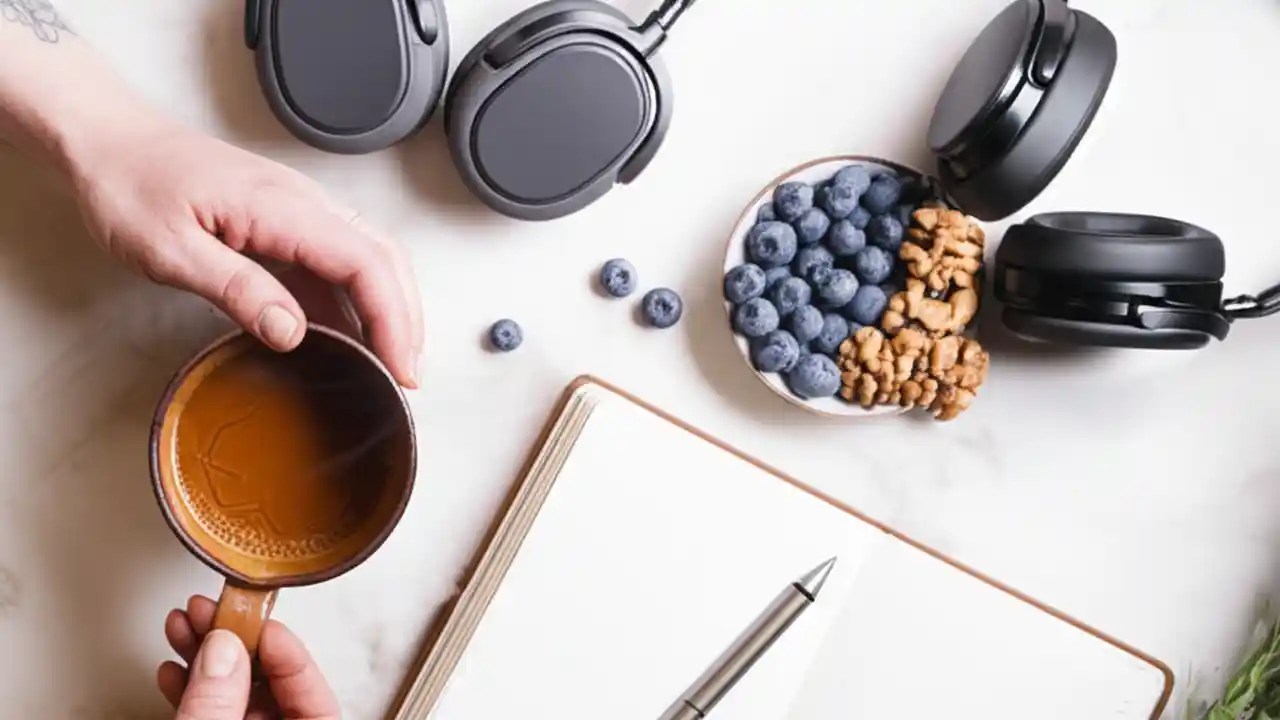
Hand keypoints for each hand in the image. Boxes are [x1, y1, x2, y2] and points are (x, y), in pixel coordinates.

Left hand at [67, 116, 421, 386]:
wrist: (109, 141)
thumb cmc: (130, 187)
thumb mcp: (170, 249)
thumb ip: (236, 290)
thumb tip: (293, 333)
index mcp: (281, 207)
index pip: (366, 264)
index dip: (392, 319)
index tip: (398, 368)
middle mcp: (303, 202)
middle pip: (385, 258)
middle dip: (406, 318)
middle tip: (405, 374)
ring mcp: (298, 209)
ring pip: (370, 257)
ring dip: (388, 307)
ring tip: (388, 360)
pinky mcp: (286, 220)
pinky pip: (337, 259)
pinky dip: (356, 299)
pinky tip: (345, 334)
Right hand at [158, 595, 339, 719]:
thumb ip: (218, 699)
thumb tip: (225, 648)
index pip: (316, 694)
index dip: (288, 653)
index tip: (257, 622)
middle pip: (270, 687)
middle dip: (235, 643)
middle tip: (211, 611)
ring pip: (236, 696)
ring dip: (206, 659)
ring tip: (183, 627)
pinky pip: (213, 713)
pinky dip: (193, 691)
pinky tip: (175, 669)